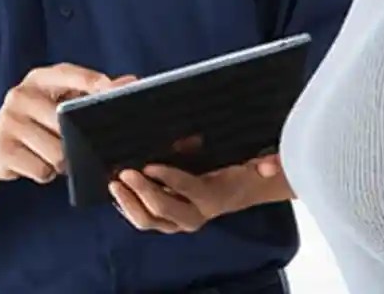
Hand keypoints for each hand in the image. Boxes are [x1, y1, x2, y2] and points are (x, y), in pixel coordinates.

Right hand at [0, 65, 135, 185]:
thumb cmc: (35, 123)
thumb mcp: (55, 103)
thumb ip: (89, 93)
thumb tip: (130, 81)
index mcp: (37, 79)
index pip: (70, 75)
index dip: (94, 83)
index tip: (116, 93)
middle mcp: (21, 95)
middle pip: (67, 122)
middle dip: (78, 140)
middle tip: (78, 146)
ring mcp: (9, 122)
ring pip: (58, 153)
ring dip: (62, 163)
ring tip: (54, 156)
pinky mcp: (3, 150)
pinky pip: (42, 171)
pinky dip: (46, 174)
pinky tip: (37, 164)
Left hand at [109, 154, 283, 233]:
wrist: (241, 191)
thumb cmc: (240, 170)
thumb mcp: (254, 162)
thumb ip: (265, 163)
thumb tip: (268, 166)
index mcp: (213, 198)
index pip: (189, 189)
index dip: (169, 177)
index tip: (149, 165)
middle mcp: (195, 215)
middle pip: (164, 209)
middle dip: (143, 191)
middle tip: (126, 172)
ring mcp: (179, 221)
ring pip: (150, 221)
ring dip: (130, 204)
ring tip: (115, 184)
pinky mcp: (167, 221)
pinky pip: (145, 220)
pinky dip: (129, 208)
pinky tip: (118, 192)